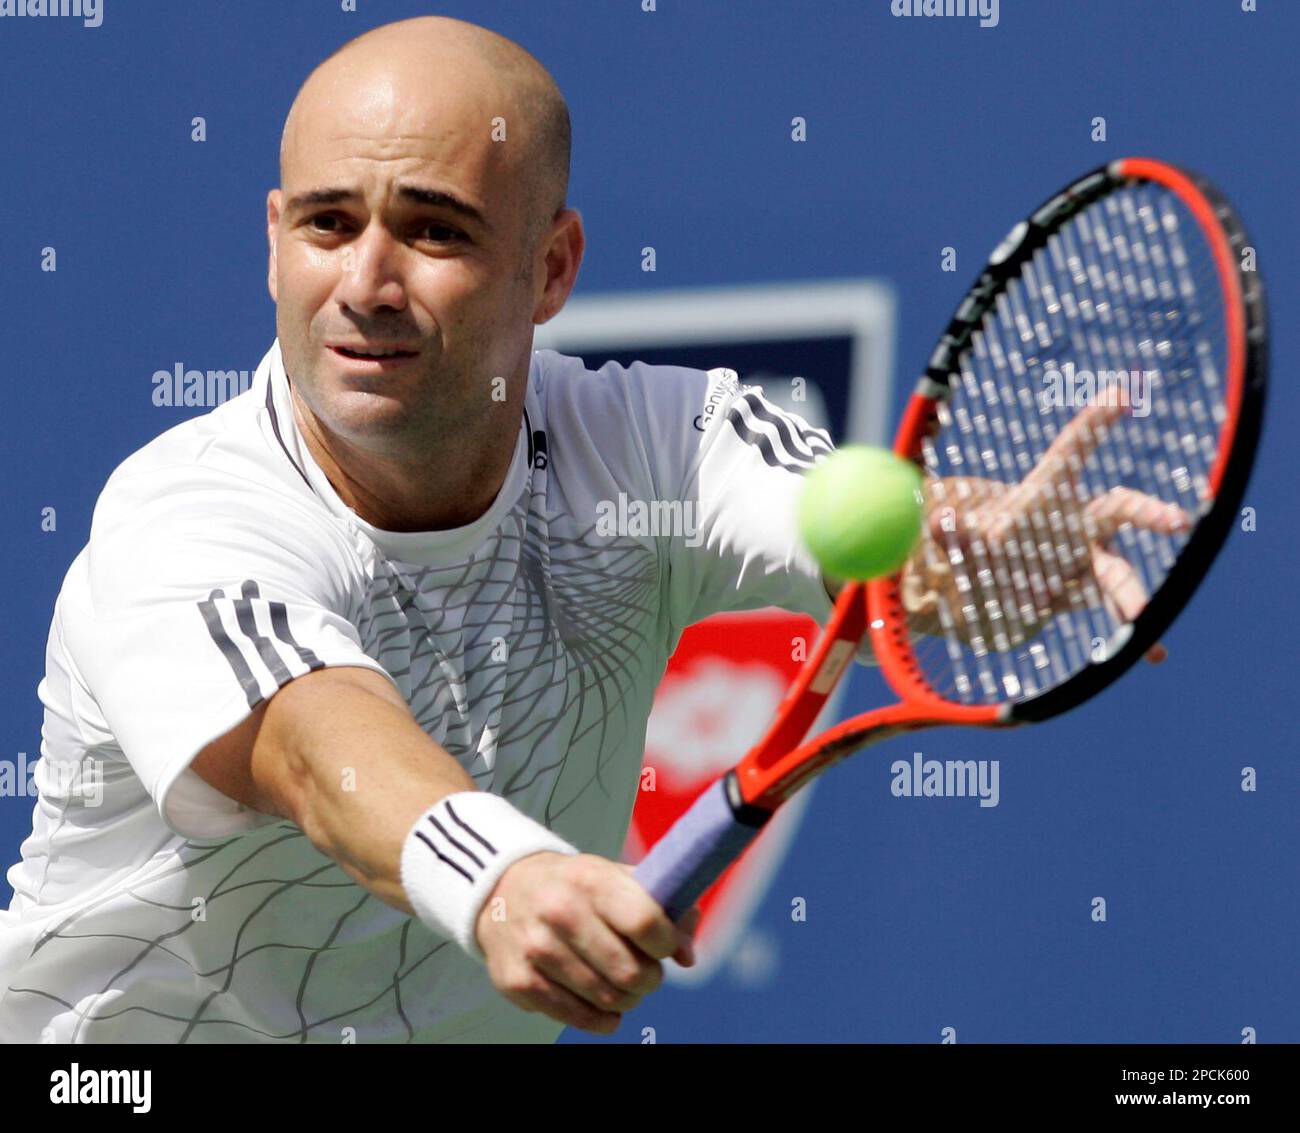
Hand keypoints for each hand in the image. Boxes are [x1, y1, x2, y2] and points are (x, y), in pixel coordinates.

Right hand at [476, 851, 699, 1034]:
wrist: (501, 890)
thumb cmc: (573, 886)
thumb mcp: (613, 877)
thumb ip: (659, 905)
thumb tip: (687, 954)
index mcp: (590, 879)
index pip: (646, 922)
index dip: (667, 942)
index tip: (665, 945)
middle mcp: (560, 913)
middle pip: (631, 971)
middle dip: (650, 978)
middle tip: (646, 971)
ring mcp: (536, 950)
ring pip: (609, 999)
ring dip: (627, 998)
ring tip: (623, 984)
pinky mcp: (519, 982)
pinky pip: (578, 1018)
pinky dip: (602, 1018)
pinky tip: (603, 1003)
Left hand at [902, 400, 1188, 662]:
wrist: (984, 575)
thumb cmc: (976, 541)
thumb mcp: (957, 537)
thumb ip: (949, 530)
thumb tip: (935, 517)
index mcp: (1045, 495)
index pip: (1071, 453)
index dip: (1093, 425)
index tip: (1120, 394)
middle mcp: (1077, 523)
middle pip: (1120, 509)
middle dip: (1149, 514)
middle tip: (1177, 522)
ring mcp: (1085, 559)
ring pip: (1117, 572)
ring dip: (1131, 595)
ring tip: (1142, 619)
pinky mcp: (1082, 591)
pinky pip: (1111, 612)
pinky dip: (1133, 635)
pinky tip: (1154, 655)